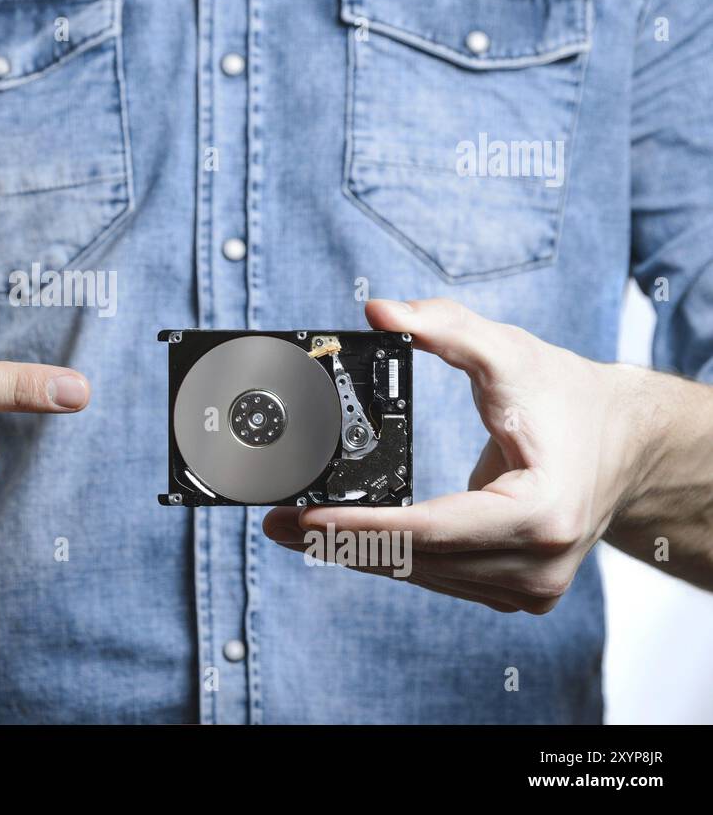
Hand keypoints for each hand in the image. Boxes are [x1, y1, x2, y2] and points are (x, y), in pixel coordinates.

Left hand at [262, 298, 645, 613]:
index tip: (306, 518)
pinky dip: (391, 555)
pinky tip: (348, 539)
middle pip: (416, 559)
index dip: (361, 525)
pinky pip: (438, 576)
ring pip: (421, 574)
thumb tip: (378, 309)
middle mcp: (537, 565)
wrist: (626, 441)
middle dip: (339, 540)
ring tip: (296, 530)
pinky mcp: (517, 592)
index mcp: (540, 515)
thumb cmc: (569, 398)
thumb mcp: (510, 352)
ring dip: (357, 552)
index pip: (430, 530)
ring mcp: (529, 587)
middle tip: (276, 523)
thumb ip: (446, 327)